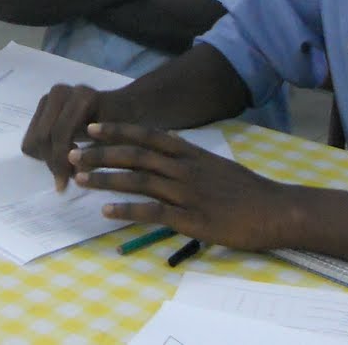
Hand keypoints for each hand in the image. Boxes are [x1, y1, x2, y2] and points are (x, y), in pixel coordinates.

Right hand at [21, 83, 107, 190]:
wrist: (117, 106)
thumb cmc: (120, 123)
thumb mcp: (115, 140)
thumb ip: (95, 155)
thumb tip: (77, 174)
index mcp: (81, 96)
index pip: (60, 132)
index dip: (60, 159)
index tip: (64, 184)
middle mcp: (61, 92)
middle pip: (43, 136)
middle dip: (52, 161)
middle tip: (63, 180)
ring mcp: (49, 98)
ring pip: (33, 138)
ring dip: (46, 158)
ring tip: (64, 167)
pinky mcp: (41, 107)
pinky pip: (30, 138)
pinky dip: (41, 152)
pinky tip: (60, 154)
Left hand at [69, 123, 290, 251]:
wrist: (274, 210)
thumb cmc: (246, 190)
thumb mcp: (216, 164)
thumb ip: (188, 159)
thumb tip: (164, 154)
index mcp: (191, 153)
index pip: (147, 135)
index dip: (118, 130)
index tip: (92, 128)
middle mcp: (185, 168)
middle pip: (136, 156)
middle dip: (102, 153)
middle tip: (73, 153)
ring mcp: (187, 193)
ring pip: (139, 181)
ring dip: (107, 178)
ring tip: (80, 179)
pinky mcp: (191, 219)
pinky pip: (153, 212)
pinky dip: (127, 210)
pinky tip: (106, 211)